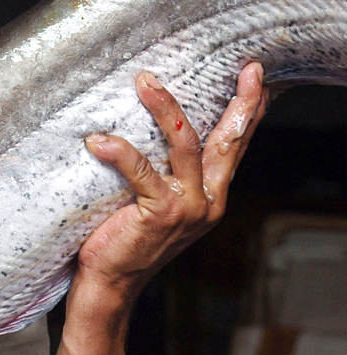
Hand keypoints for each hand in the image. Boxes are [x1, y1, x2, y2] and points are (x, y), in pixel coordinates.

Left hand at [77, 62, 267, 298]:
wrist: (109, 284)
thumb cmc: (124, 240)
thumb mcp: (153, 204)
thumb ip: (163, 175)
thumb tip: (147, 131)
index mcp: (210, 197)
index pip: (234, 148)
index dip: (247, 113)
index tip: (256, 79)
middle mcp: (206, 201)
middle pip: (226, 141)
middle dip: (238, 103)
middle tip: (244, 70)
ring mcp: (186, 208)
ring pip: (185, 144)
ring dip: (164, 108)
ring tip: (145, 82)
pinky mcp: (160, 213)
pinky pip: (141, 170)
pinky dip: (119, 151)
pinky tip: (98, 140)